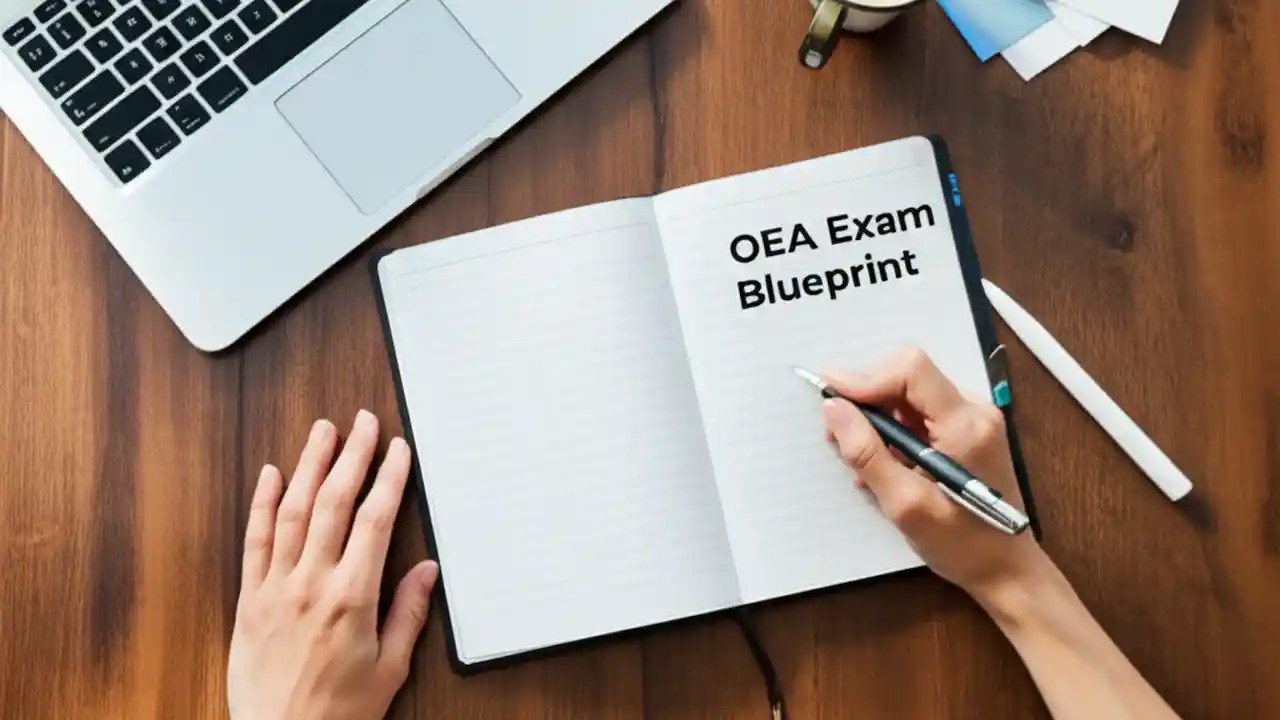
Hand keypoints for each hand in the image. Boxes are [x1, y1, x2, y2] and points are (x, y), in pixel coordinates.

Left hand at [228, 410, 436, 719]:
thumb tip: (426, 569)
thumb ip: (408, 614)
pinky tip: (270, 474)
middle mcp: (312, 584)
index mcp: (353, 598)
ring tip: (322, 431)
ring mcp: (275, 588)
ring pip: (292, 511)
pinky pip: (254, 541)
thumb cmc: (338, 713)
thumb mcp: (389, 669)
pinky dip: (262, 504)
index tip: (398, 449)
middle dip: (352, 456)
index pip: (374, 521)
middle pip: (333, 503)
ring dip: (308, 465)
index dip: (388, 479)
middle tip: (363, 421)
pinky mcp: (248, 600)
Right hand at [821, 347, 1048, 607]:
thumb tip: (833, 409)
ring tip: (863, 459)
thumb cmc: (962, 545)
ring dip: (879, 417)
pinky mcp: (969, 431)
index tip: (830, 395)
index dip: (866, 377)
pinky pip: (921, 412)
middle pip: (909, 376)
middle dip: (868, 397)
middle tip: (840, 433)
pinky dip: (895, 429)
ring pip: (911, 393)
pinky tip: (886, 462)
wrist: (1008, 570)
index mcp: (966, 425)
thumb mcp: (905, 505)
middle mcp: (975, 411)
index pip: (911, 370)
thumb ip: (867, 454)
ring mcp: (975, 419)